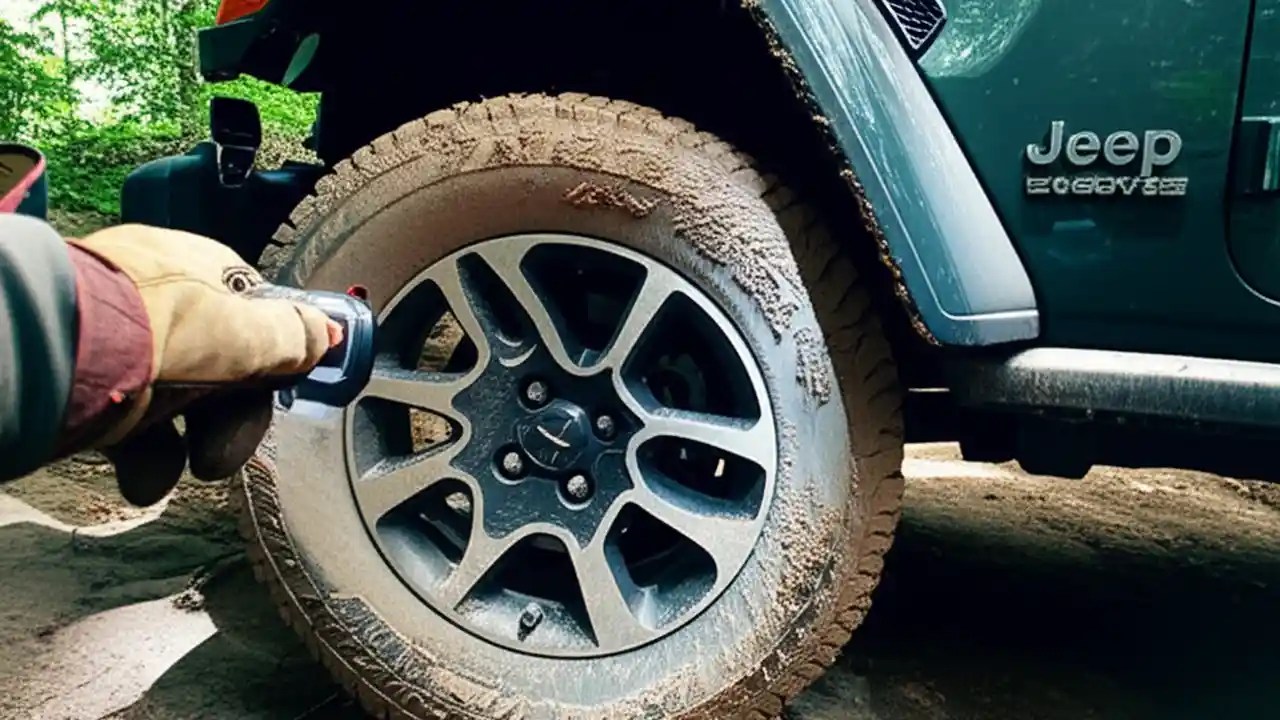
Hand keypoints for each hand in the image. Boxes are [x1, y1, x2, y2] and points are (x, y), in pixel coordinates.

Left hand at [66, 224, 339, 505]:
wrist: (47, 354)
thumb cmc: (151, 331)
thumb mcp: (243, 333)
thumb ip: (292, 336)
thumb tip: (327, 335)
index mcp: (198, 270)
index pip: (255, 313)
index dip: (277, 357)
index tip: (287, 391)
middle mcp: (158, 300)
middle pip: (221, 364)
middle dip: (233, 415)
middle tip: (226, 451)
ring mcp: (118, 341)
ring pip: (178, 401)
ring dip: (193, 444)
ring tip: (189, 469)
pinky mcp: (82, 384)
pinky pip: (130, 424)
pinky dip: (147, 458)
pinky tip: (146, 480)